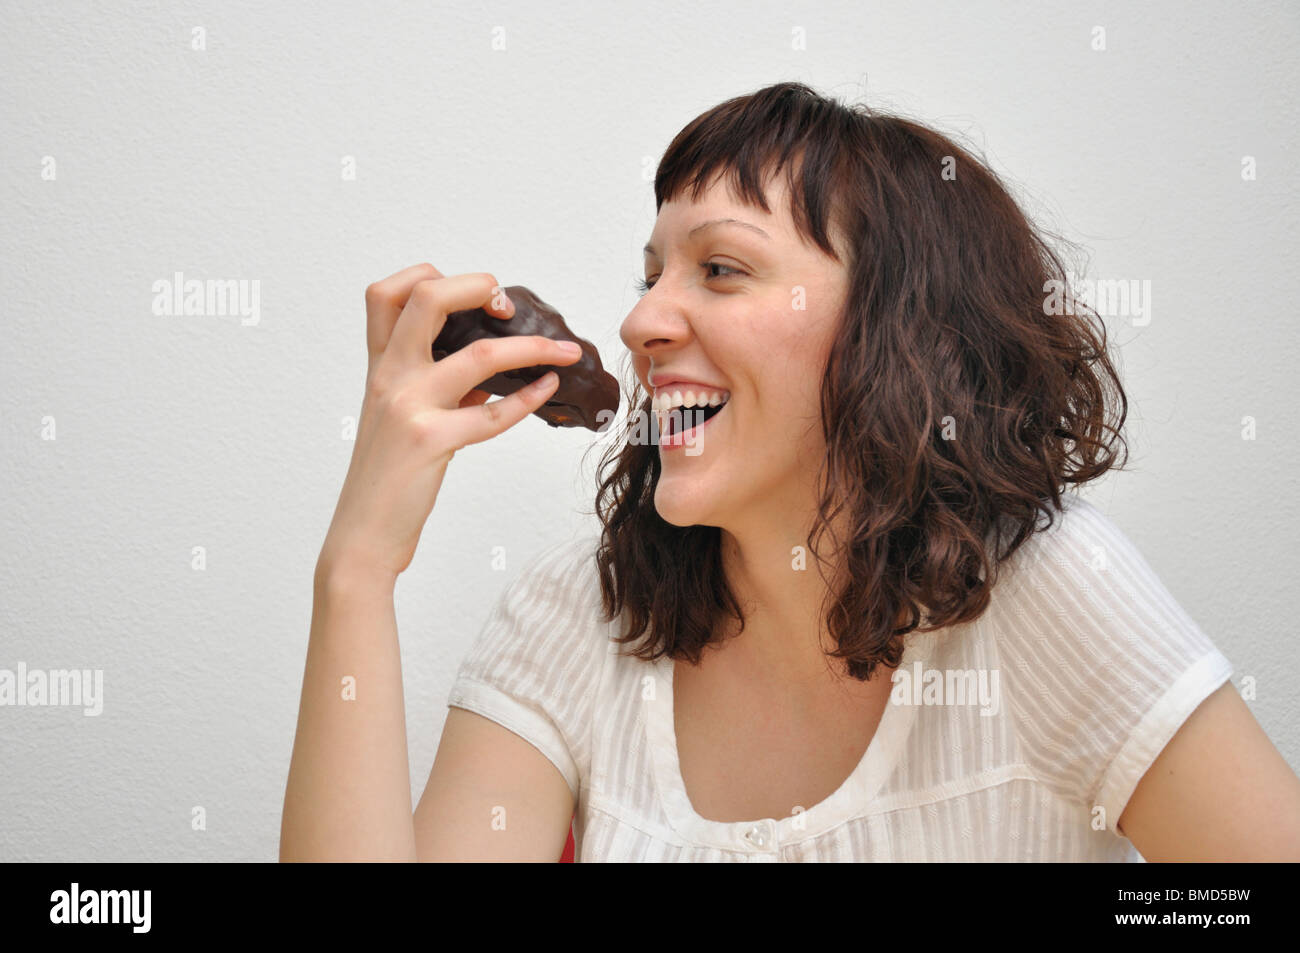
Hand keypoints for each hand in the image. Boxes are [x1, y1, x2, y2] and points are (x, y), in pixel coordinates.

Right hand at [318, 263, 581, 580]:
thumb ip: (436, 385)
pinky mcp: (431, 442)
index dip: (432, 277)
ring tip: (565, 350)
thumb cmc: (387, 477)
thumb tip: (490, 369)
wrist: (363, 534)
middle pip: (427, 297)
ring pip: (478, 354)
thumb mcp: (402, 418)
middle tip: (510, 304)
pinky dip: (529, 398)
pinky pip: (492, 413)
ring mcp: (408, 406)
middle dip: (477, 285)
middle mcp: (389, 376)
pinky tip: (548, 389)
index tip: (473, 295)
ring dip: (533, 347)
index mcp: (379, 366)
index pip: (388, 292)